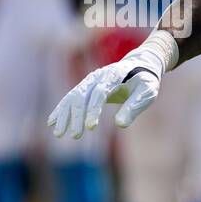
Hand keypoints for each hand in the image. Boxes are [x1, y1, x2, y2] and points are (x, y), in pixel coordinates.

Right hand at [47, 45, 165, 137]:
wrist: (140, 65)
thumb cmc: (146, 81)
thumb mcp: (147, 93)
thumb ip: (135, 106)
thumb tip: (120, 124)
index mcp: (114, 75)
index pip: (100, 93)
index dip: (94, 110)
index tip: (90, 127)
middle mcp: (98, 76)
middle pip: (82, 96)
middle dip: (77, 117)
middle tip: (76, 136)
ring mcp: (89, 81)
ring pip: (73, 97)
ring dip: (65, 116)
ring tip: (60, 134)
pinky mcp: (86, 86)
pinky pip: (71, 98)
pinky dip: (62, 110)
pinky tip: (53, 123)